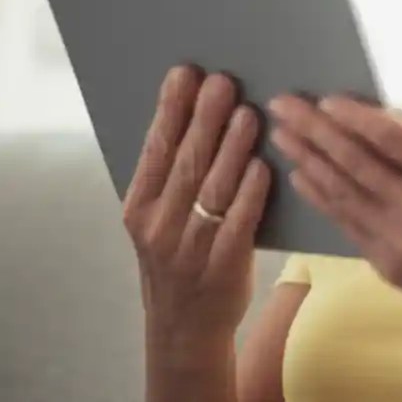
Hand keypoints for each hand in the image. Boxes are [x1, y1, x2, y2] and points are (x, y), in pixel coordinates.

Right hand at [123, 66, 271, 345]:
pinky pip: (238, 222)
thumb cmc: (176, 259)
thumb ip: (170, 176)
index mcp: (138, 208)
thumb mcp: (157, 219)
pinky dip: (250, 192)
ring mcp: (190, 248)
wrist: (183, 328)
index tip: (184, 72)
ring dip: (232, 147)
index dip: (169, 110)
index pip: (154, 150)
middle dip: (204, 118)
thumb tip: (193, 112)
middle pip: (184, 163)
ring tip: (248, 112)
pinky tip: (263, 165)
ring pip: (212, 188)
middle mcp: (158, 226)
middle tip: (222, 81)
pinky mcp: (223, 267)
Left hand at [266, 95, 401, 330]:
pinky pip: (345, 223)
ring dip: (307, 159)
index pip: (392, 138)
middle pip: (356, 161)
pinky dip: (321, 196)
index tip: (326, 98)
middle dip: (314, 130)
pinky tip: (302, 175)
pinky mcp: (388, 265)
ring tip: (281, 135)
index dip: (355, 115)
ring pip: (342, 192)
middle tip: (283, 105)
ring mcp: (401, 242)